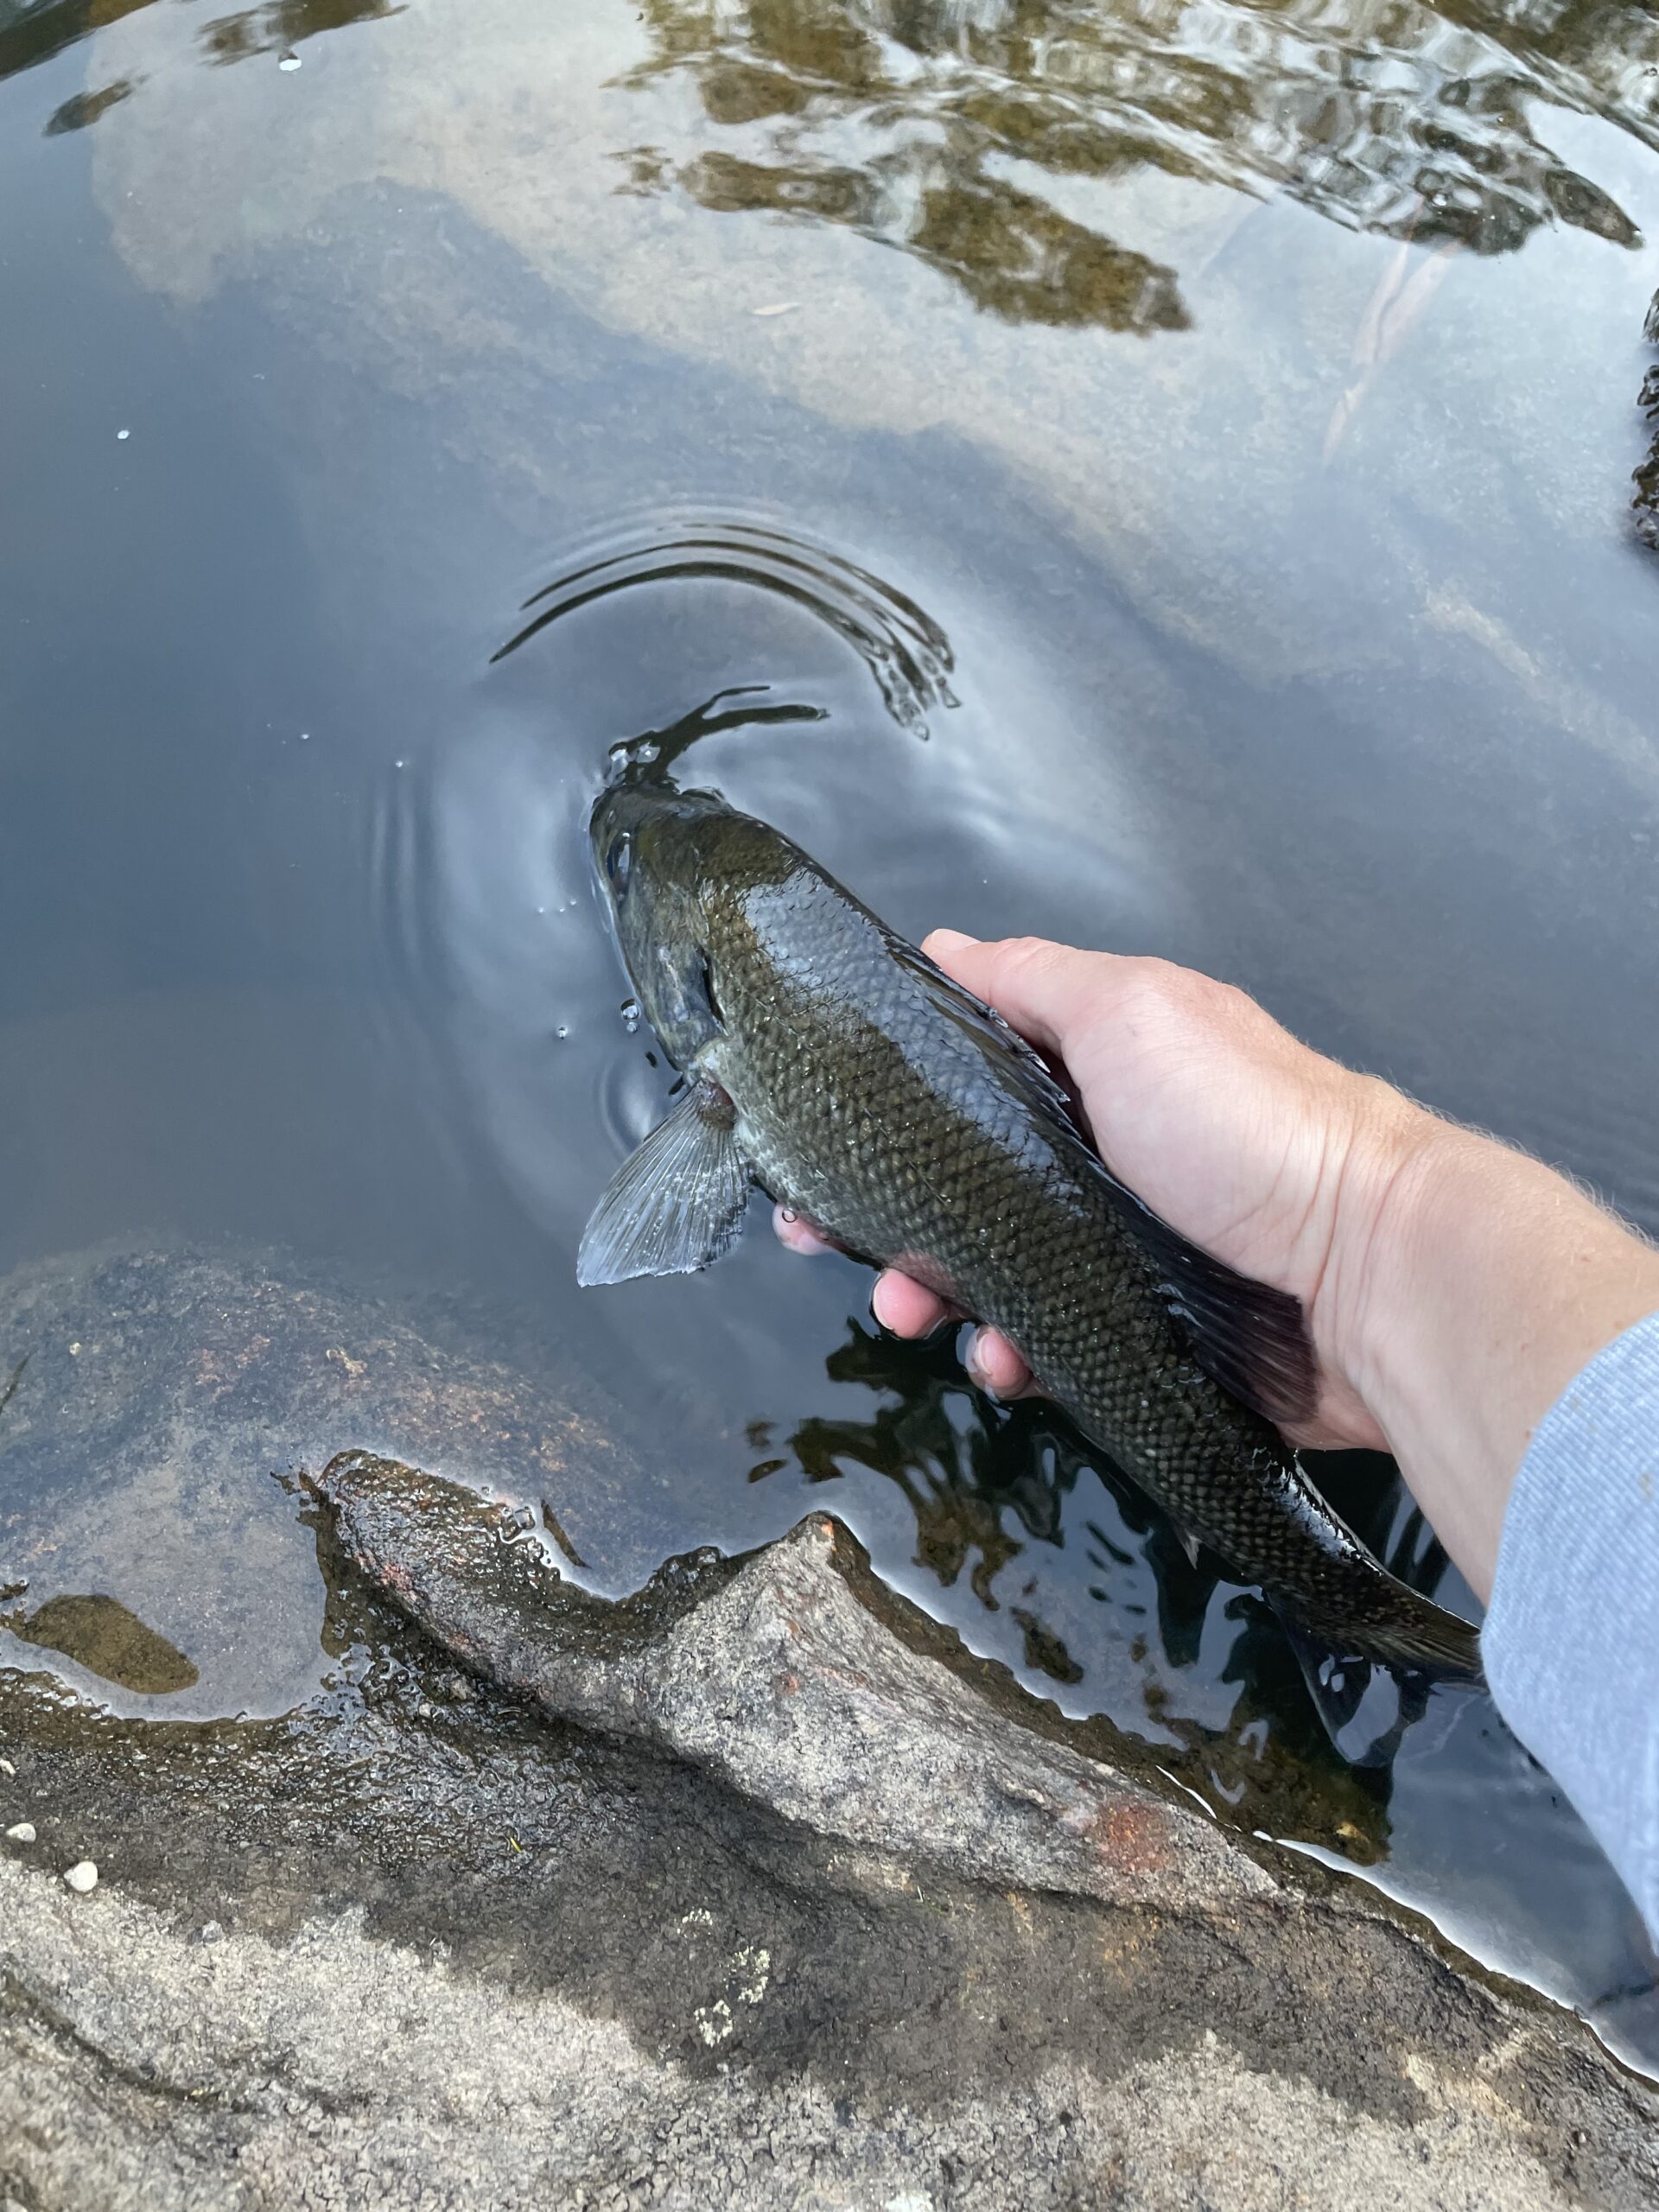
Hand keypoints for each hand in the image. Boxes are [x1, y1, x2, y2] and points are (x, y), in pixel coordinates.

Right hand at [776, 931, 1658, 1601]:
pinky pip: (1051, 1344)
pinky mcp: (1148, 1335)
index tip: (812, 1133)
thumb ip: (1032, 980)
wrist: (1373, 1279)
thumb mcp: (1132, 1012)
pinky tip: (1004, 1360)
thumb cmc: (1251, 1128)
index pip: (966, 1071)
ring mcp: (1126, 1248)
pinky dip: (1013, 1352)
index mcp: (1101, 1063)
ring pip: (993, 1268)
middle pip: (963, 1176)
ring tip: (911, 1308)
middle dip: (885, 1207)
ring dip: (934, 1286)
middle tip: (824, 1236)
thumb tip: (942, 947)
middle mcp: (1107, 1152)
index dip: (887, 1097)